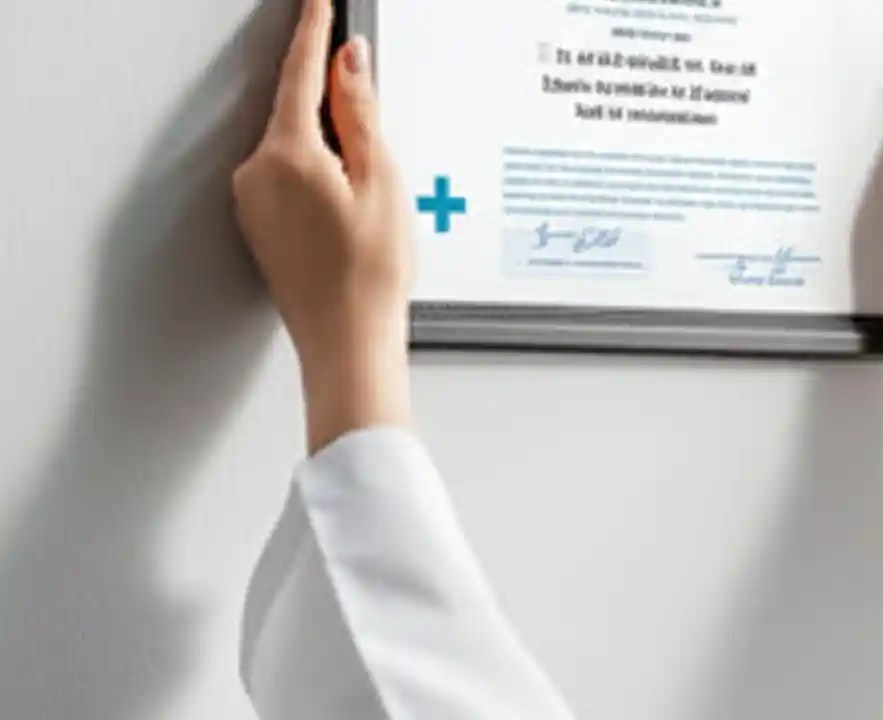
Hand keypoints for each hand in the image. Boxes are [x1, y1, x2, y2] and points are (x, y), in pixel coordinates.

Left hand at [234, 0, 414, 452]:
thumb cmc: (370, 275)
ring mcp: (254, 202)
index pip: (300, 72)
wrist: (347, 342)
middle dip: (338, 116)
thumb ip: (360, 113)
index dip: (314, 30)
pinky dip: (320, 182)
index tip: (318, 2)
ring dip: (333, 156)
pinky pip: (289, 181)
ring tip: (372, 209)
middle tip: (380, 161)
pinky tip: (350, 220)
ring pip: (296, 150)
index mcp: (289, 154)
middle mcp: (258, 173)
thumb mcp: (382, 181)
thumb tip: (347, 62)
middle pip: (299, 114)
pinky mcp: (259, 225)